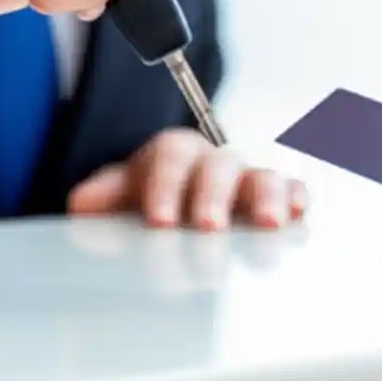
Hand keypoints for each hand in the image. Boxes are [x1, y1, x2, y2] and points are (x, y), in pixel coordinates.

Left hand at [67, 128, 309, 230]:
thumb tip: (83, 204)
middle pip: (218, 166)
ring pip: (261, 177)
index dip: (165, 188)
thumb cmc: (148, 200)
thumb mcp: (120, 196)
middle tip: (208, 226)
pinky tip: (299, 214)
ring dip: (265, 198)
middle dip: (213, 196)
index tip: (160, 220)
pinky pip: (291, 190)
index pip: (170, 159)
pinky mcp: (275, 199)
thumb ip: (103, 196)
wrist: (175, 205)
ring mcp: (247, 179)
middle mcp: (214, 162)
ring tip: (267, 223)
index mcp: (173, 154)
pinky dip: (297, 198)